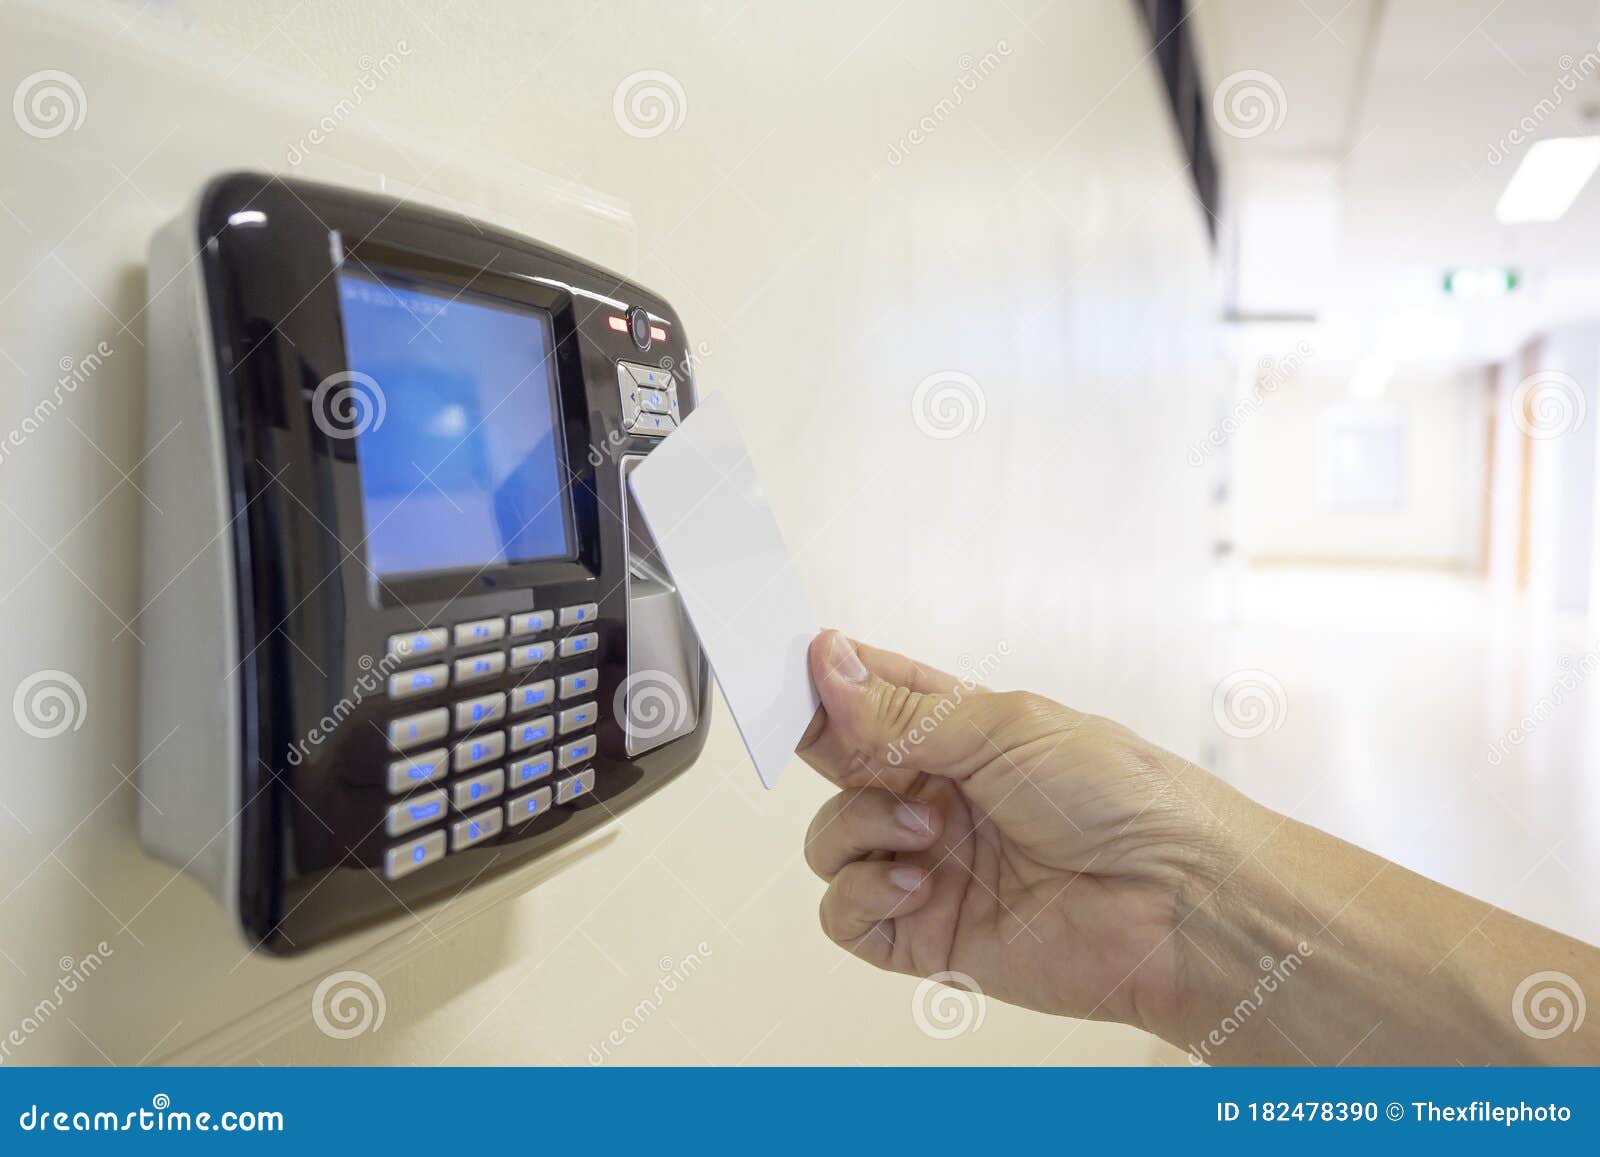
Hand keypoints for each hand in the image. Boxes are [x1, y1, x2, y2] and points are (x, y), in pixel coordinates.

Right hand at [796, 629, 1241, 1039]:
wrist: (1177, 903)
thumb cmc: (1124, 799)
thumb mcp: (1005, 728)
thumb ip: (903, 711)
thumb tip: (828, 667)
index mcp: (958, 731)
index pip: (868, 693)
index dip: (824, 677)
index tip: (793, 663)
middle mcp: (935, 794)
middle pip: (836, 762)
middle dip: (818, 745)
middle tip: (826, 736)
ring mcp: (926, 863)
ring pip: (829, 839)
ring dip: (858, 826)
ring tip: (925, 829)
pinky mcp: (925, 933)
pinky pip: (844, 914)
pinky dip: (860, 893)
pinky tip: (915, 880)